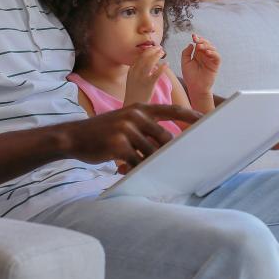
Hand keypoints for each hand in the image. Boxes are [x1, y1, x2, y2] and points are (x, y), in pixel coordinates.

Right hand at [63, 103, 199, 167]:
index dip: (190, 115)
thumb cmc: (103, 132)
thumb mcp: (125, 121)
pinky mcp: (118, 145)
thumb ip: (145, 128)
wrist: (74, 136)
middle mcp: (135, 116)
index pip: (171, 110)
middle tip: (177, 160)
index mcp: (140, 108)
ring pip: (151, 152)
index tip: (205, 120)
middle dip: (168, 151)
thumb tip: (167, 142)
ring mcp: (126, 130)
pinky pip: (137, 162)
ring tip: (138, 164)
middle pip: (164, 138)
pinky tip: (128, 170)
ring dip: (149, 162)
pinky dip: (136, 169)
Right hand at [124, 45, 166, 104]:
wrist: (132, 105)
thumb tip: (148, 63)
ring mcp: (142, 78)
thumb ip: (138, 71)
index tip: (153, 48)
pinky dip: (162, 67)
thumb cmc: (134, 93)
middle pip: (144, 57)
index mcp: (131, 71)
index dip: (147, 50)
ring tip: (163, 52)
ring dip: (157, 55)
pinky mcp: (148, 85)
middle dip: (152, 50)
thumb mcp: (132, 79)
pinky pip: (156, 74)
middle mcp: (135, 73)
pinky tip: (167, 64)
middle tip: (160, 48)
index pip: (139, 57)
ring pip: (150, 63)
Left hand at [181, 34, 219, 98]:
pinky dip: (213, 53)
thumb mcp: (185, 63)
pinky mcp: (215, 65)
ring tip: (200, 46)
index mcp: (198, 55)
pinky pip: (217, 57)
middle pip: (206, 44)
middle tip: (196, 40)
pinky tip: (207, 52)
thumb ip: (186, 53)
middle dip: (202, 40)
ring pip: (212, 48)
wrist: (195, 87)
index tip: (193, 36)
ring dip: (206, 45)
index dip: (197, 38)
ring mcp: (211, 60)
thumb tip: (191, 44)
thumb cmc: (190, 76)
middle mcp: (205, 56)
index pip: (199, 43)